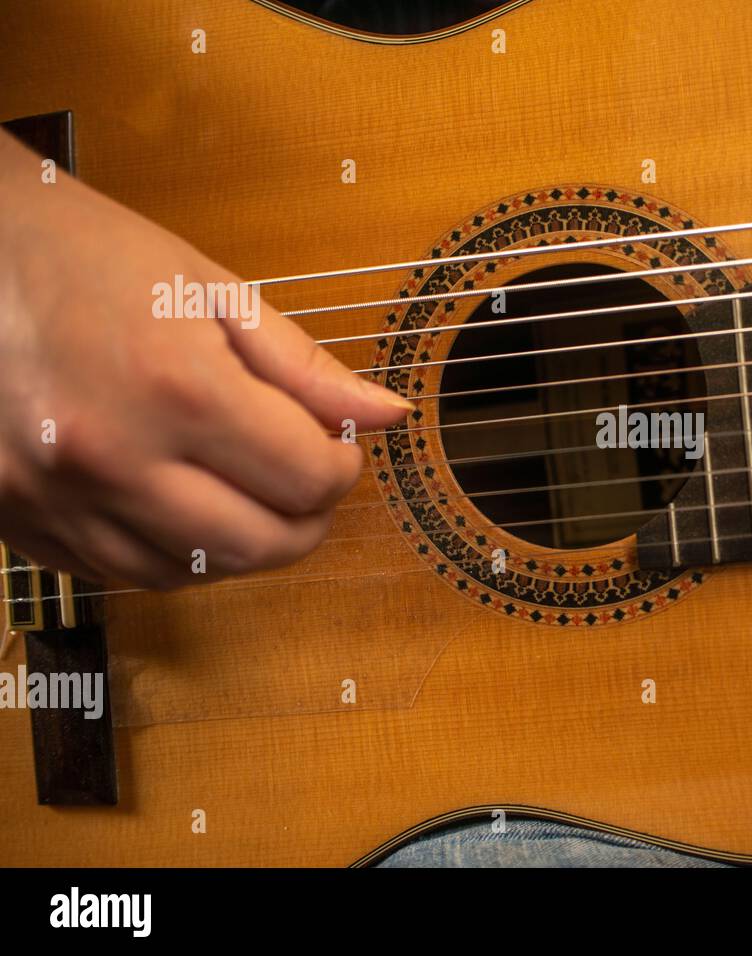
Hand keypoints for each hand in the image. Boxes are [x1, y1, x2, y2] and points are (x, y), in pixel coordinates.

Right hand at [0, 131, 410, 588]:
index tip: (338, 445)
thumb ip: (305, 368)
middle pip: (260, 545)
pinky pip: (125, 575)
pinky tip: (185, 507)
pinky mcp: (21, 523)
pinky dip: (175, 555)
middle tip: (307, 480)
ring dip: (244, 545)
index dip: (342, 468)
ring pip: (194, 574)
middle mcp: (116, 457)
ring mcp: (60, 499)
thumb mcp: (210, 290)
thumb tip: (387, 416)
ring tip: (249, 492)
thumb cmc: (85, 255)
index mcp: (177, 387)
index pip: (308, 479)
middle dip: (307, 520)